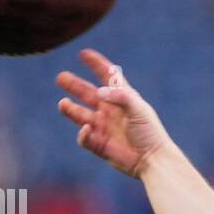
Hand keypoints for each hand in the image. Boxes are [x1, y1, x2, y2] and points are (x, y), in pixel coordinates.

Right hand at [56, 49, 169, 177]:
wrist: (153, 160)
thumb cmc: (149, 132)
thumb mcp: (138, 109)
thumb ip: (120, 97)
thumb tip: (98, 92)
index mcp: (123, 98)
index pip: (107, 77)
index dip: (96, 64)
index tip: (84, 53)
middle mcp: (111, 110)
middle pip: (88, 93)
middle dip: (74, 85)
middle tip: (61, 77)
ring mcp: (104, 127)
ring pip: (81, 114)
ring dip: (70, 108)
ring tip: (62, 103)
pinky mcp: (99, 144)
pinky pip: (85, 137)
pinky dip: (82, 133)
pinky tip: (86, 129)